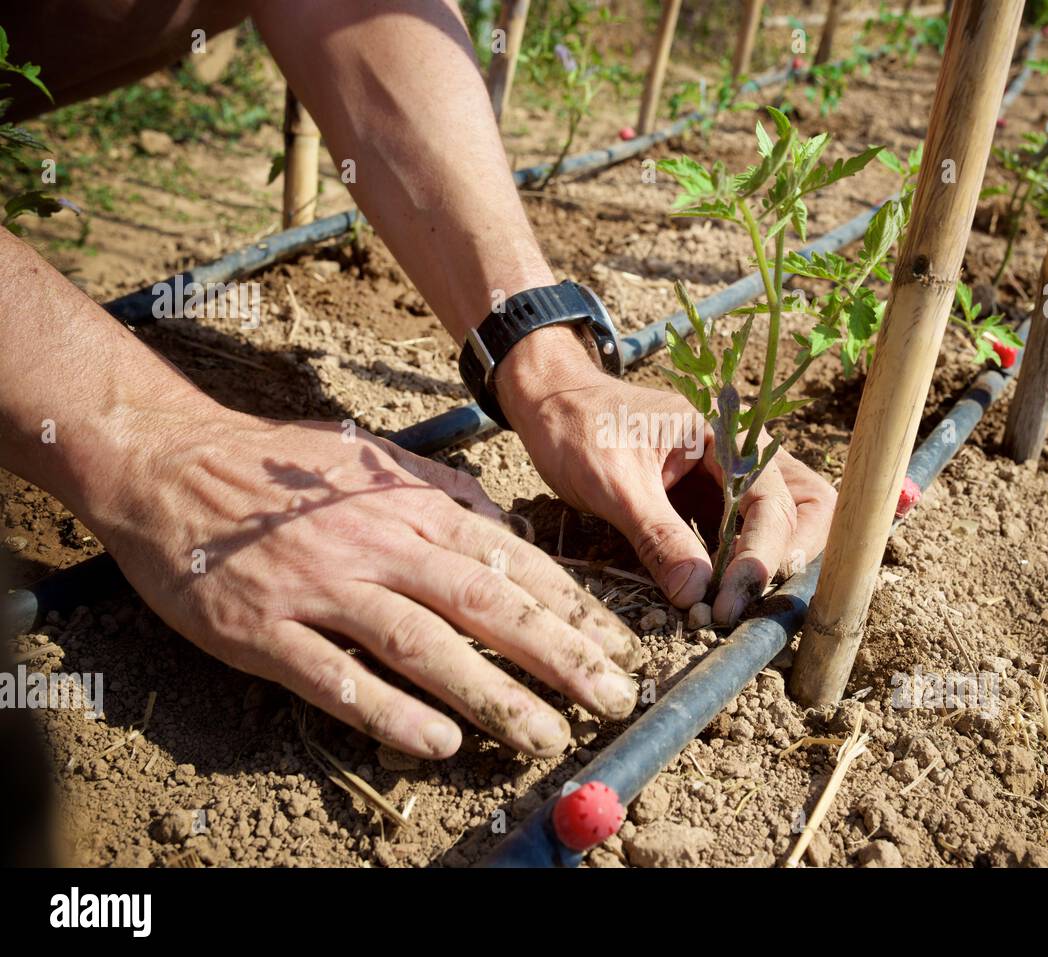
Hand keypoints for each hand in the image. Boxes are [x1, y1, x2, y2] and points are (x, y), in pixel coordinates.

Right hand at [86, 406, 642, 759]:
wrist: (170, 464)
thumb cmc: (281, 468)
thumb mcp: (373, 460)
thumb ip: (443, 492)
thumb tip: (505, 527)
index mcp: (411, 507)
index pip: (511, 561)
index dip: (571, 607)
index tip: (619, 646)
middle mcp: (379, 546)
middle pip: (484, 604)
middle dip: (558, 654)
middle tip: (613, 698)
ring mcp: (322, 589)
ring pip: (421, 645)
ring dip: (490, 694)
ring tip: (545, 736)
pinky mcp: (266, 631)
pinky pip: (335, 678)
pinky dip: (388, 711)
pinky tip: (438, 742)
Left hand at [497, 327, 835, 625]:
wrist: (549, 403)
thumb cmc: (577, 428)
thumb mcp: (614, 483)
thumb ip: (657, 536)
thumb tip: (695, 595)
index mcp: (725, 433)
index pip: (770, 500)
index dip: (758, 556)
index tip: (731, 601)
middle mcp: (739, 452)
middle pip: (805, 505)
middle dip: (789, 556)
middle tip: (750, 602)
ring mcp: (727, 476)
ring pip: (777, 522)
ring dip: (764, 565)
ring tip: (731, 607)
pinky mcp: (708, 499)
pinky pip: (739, 533)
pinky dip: (735, 566)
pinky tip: (712, 595)